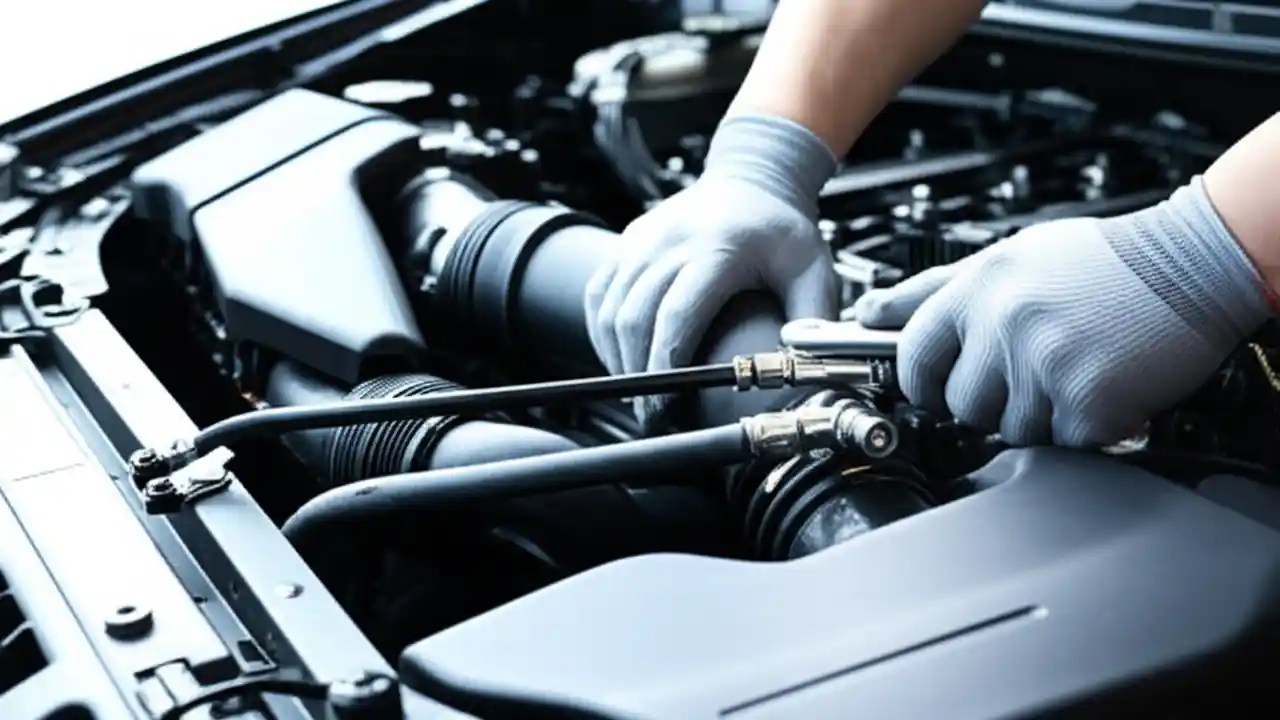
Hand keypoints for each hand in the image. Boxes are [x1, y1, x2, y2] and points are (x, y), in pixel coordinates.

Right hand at [584, 115, 839, 427]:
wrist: (753, 178)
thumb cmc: (781, 228)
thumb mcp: (813, 268)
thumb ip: (813, 317)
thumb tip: (800, 366)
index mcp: (716, 249)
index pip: (677, 314)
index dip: (666, 362)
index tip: (668, 399)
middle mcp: (670, 242)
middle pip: (634, 317)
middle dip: (638, 372)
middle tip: (652, 411)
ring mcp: (642, 241)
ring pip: (609, 309)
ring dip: (617, 357)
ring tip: (638, 391)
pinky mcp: (626, 244)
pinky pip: (598, 294)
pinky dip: (603, 332)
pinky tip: (621, 356)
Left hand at [852, 177, 1269, 446]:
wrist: (1191, 263)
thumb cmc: (1100, 262)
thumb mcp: (1008, 255)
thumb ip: (933, 288)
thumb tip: (869, 313)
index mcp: (978, 289)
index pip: (912, 355)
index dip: (920, 382)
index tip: (935, 389)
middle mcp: (1004, 325)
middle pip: (960, 405)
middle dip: (988, 403)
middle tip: (1027, 377)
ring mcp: (1044, 364)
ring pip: (1010, 430)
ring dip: (1038, 418)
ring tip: (1068, 376)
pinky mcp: (1087, 399)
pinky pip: (1062, 442)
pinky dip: (1082, 429)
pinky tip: (1098, 390)